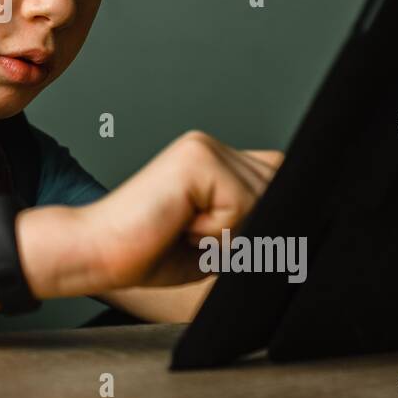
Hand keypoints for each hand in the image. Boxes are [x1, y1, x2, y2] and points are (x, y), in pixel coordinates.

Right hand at [84, 130, 284, 289]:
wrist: (98, 252)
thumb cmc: (150, 252)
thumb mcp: (219, 241)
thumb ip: (255, 222)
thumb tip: (299, 220)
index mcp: (216, 161)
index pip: (279, 179)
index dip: (265, 216)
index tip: (215, 238)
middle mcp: (211, 146)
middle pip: (279, 189)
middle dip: (249, 228)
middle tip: (194, 236)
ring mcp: (203, 147)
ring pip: (264, 198)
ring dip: (231, 231)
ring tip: (186, 230)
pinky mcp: (196, 159)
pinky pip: (242, 205)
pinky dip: (217, 230)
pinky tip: (180, 224)